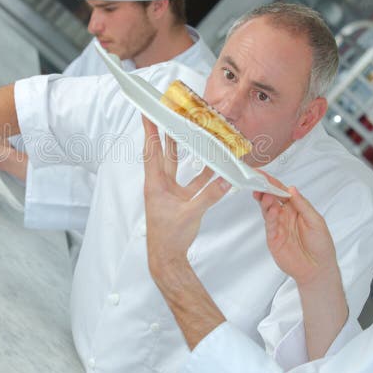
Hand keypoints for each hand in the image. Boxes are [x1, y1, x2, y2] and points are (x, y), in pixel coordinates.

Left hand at [142, 116, 230, 274]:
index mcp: (155, 185)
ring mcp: (170, 191)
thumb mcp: (190, 214)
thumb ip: (209, 196)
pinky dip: (202, 173)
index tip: (147, 114)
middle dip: (164, 133)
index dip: (150, 132)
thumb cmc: (169, 238)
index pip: (151, 152)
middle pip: (162, 152)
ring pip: (176, 164)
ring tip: (186, 130)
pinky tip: (213, 165)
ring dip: (181, 148)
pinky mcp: (180, 199)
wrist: (167, 258)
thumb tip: (225, 180)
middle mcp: (160, 184)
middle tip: (166, 115)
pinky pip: (192, 181)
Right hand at [253, 179, 338, 286]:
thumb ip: (303, 205)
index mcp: (296, 209)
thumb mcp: (316, 221)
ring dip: (265, 201)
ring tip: (265, 194)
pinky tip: (271, 209)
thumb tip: (292, 189)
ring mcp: (278, 226)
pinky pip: (269, 224)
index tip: (265, 175)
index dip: (273, 183)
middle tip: (258, 182)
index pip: (282, 192)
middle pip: (271, 199)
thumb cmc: (321, 246)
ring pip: (267, 210)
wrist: (318, 269)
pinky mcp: (273, 238)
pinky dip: (269, 216)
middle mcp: (285, 216)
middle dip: (264, 190)